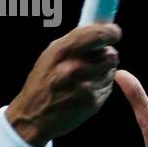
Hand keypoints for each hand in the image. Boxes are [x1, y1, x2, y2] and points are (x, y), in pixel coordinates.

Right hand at [6, 24, 121, 145]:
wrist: (33, 117)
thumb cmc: (42, 84)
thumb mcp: (50, 56)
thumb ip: (74, 43)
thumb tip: (99, 29)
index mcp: (62, 51)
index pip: (98, 34)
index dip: (111, 32)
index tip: (114, 33)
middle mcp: (74, 68)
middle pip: (110, 54)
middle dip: (107, 54)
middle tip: (96, 59)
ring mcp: (85, 87)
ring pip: (111, 70)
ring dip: (104, 71)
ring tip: (87, 76)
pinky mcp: (92, 102)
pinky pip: (108, 86)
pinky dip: (101, 86)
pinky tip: (86, 89)